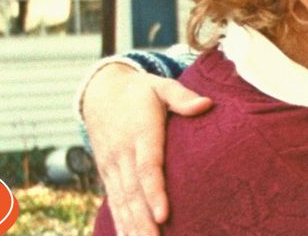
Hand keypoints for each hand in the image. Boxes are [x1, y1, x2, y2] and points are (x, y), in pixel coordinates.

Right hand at [82, 64, 211, 234]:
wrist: (101, 93)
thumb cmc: (141, 92)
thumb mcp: (160, 86)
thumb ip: (181, 96)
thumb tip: (206, 104)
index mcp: (139, 133)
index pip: (147, 167)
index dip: (154, 192)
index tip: (164, 215)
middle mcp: (122, 153)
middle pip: (134, 193)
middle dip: (144, 222)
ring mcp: (112, 166)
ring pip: (123, 202)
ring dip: (133, 228)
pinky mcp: (107, 175)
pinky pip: (114, 202)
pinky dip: (121, 223)